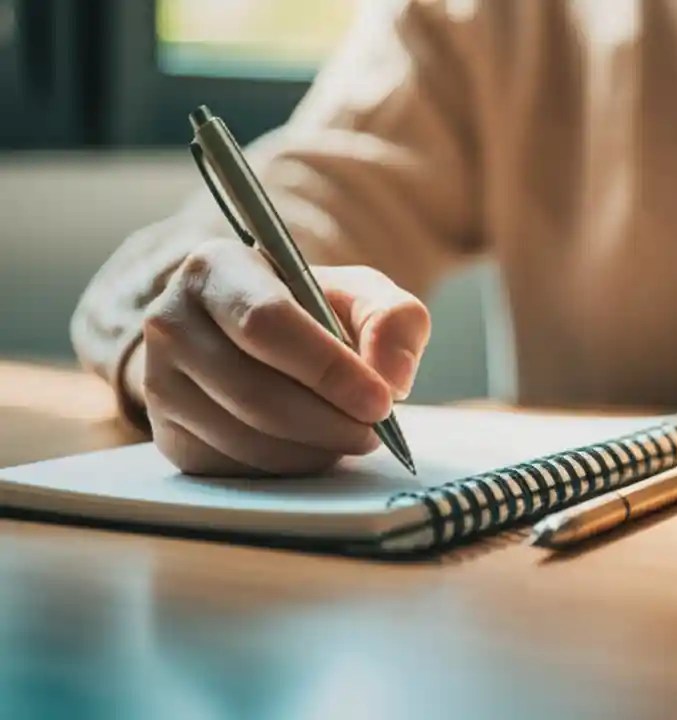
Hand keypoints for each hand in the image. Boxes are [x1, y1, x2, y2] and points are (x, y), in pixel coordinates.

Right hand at [126, 238, 430, 475]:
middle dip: (329, 422)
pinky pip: (234, 468)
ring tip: (349, 434)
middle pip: (255, 393)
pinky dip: (288, 467)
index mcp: (215, 268)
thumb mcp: (362, 295)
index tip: (380, 402)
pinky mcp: (169, 436)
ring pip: (245, 438)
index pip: (266, 324)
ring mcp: (159, 383)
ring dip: (313, 449)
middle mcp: (170, 322)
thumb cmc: (313, 311)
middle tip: (375, 431)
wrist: (258, 340)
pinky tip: (313, 445)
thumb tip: (392, 380)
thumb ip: (393, 321)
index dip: (328, 370)